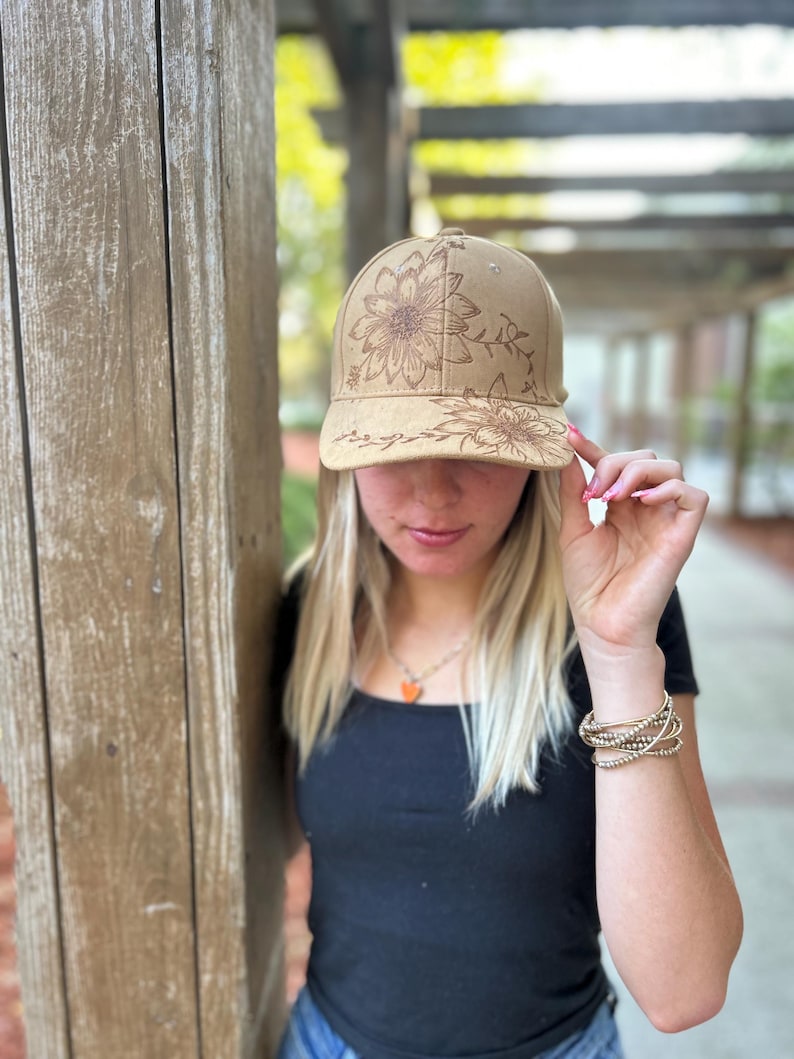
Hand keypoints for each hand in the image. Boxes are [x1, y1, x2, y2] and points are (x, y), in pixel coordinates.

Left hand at [558, 426, 708, 650]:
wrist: (602, 625)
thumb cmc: (588, 585)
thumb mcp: (573, 530)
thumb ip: (573, 493)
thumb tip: (565, 456)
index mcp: (621, 507)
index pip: (614, 463)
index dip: (592, 447)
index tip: (568, 436)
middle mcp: (646, 509)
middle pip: (646, 457)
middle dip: (615, 461)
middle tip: (594, 491)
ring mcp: (666, 521)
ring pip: (671, 468)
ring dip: (638, 470)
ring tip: (612, 495)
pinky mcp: (683, 536)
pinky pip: (695, 496)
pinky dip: (670, 489)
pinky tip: (641, 502)